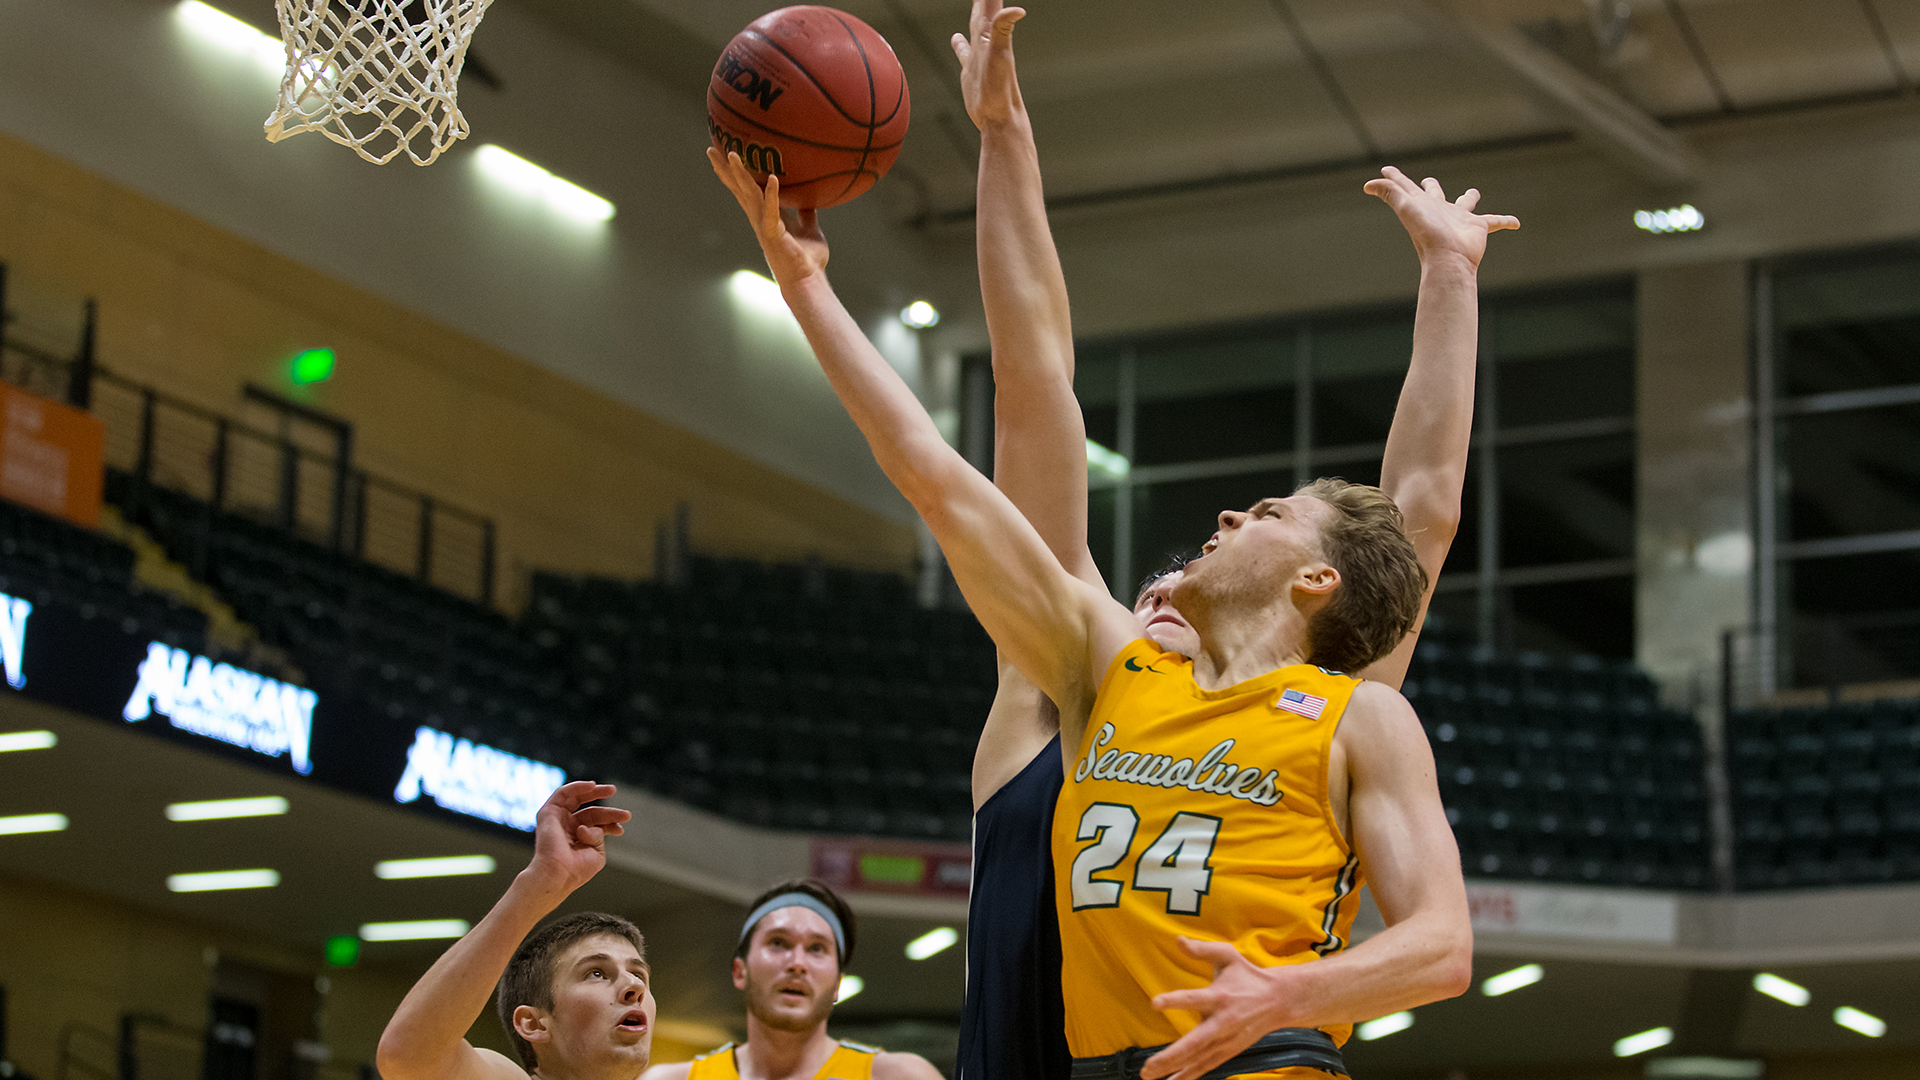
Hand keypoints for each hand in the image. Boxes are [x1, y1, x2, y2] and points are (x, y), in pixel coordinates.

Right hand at [524, 781, 630, 895]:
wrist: (558, 874)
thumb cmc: (576, 869)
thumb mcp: (597, 853)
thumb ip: (599, 835)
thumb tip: (594, 825)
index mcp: (576, 840)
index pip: (596, 825)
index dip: (610, 823)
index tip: (621, 829)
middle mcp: (566, 828)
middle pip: (589, 812)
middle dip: (608, 810)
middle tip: (624, 812)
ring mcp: (557, 820)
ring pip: (577, 799)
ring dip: (595, 792)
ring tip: (612, 790)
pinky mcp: (548, 813)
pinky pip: (562, 793)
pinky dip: (577, 786)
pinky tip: (591, 786)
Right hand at [707, 147, 828, 286]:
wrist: (809, 281)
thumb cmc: (808, 259)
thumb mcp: (809, 228)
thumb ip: (806, 214)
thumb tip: (810, 200)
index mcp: (765, 217)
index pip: (745, 191)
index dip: (733, 174)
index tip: (723, 155)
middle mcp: (760, 220)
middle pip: (738, 190)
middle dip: (724, 170)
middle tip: (711, 149)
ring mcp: (764, 227)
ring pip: (748, 195)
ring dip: (741, 175)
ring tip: (732, 155)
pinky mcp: (773, 235)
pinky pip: (772, 211)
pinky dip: (772, 195)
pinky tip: (772, 179)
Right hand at [950, 0, 1025, 128]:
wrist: (999, 117)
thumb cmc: (1000, 89)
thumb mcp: (1000, 55)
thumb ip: (1004, 29)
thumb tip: (1017, 10)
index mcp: (991, 33)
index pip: (989, 1)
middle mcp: (986, 40)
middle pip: (983, 7)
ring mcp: (978, 54)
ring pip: (974, 25)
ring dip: (974, 10)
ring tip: (974, 0)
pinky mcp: (971, 70)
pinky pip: (963, 50)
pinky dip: (959, 43)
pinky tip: (955, 39)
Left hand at [1140, 937, 1297, 1079]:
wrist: (1280, 1000)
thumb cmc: (1248, 976)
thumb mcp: (1227, 956)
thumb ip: (1201, 950)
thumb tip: (1178, 939)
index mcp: (1219, 996)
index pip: (1193, 998)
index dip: (1174, 1000)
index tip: (1155, 1003)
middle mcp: (1221, 1022)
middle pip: (1194, 1043)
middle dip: (1170, 1057)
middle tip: (1147, 1068)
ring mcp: (1225, 1040)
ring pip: (1198, 1060)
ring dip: (1174, 1072)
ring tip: (1150, 1078)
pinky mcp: (1228, 1051)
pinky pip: (1206, 1066)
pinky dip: (1189, 1076)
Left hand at [1364, 166, 1518, 269]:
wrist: (1449, 259)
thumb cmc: (1427, 235)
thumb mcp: (1406, 208)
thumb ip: (1390, 193)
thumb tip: (1367, 185)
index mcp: (1422, 206)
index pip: (1405, 188)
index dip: (1395, 179)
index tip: (1387, 170)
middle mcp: (1439, 211)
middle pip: (1435, 194)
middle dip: (1431, 187)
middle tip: (1428, 181)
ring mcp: (1459, 220)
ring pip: (1466, 205)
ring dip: (1470, 199)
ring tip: (1472, 194)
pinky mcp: (1478, 228)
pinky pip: (1496, 221)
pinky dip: (1506, 221)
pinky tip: (1516, 223)